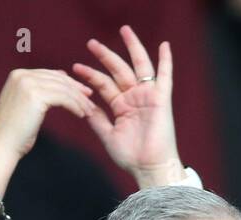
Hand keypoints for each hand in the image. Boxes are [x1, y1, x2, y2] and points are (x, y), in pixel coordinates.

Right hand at [0, 68, 96, 162]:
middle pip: (58, 79)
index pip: (49, 75)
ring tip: (89, 111)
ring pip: (63, 88)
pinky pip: (63, 98)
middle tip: (90, 100)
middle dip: (76, 90)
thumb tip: (59, 81)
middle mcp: (21, 75)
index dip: (68, 83)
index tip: (82, 92)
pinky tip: (82, 115)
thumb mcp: (25, 107)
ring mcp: (27, 83)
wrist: (0, 146)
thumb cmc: (13, 133)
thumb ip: (38, 92)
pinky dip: (75, 106)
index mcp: (17, 75)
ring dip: (78, 100)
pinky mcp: (35, 95)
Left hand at [73, 26, 183, 187]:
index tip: (74, 68)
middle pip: (119, 70)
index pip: (104, 85)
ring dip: (132, 48)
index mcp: (121, 107)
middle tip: (91, 43)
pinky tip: (164, 45)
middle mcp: (134, 99)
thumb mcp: (108, 136)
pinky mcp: (161, 100)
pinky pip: (165, 77)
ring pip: (139, 67)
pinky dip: (165, 61)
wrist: (149, 169)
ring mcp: (148, 97)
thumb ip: (97, 119)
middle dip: (105, 56)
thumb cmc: (132, 158)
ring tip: (124, 30)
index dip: (90, 75)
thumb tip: (82, 106)